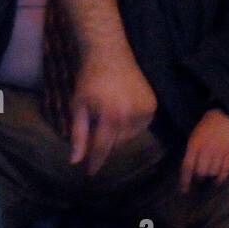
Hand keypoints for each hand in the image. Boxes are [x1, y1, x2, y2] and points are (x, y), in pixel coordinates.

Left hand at [70, 53, 156, 173]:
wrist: (110, 54)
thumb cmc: (89, 80)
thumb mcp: (78, 106)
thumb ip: (78, 135)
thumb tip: (75, 161)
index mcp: (110, 117)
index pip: (103, 148)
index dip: (95, 162)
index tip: (90, 174)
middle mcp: (130, 116)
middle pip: (116, 142)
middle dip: (105, 138)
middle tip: (98, 122)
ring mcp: (145, 111)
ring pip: (129, 136)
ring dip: (119, 132)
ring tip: (110, 112)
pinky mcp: (152, 106)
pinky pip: (140, 125)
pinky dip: (131, 124)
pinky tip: (123, 108)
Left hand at [180, 108, 228, 191]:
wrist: (228, 117)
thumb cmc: (208, 125)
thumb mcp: (196, 134)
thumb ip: (193, 149)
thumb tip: (190, 168)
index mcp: (195, 144)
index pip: (187, 166)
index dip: (185, 179)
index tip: (184, 190)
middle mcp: (206, 150)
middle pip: (200, 171)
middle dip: (199, 176)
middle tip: (200, 176)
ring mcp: (219, 153)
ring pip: (212, 172)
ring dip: (210, 175)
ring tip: (209, 174)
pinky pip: (225, 171)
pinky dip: (220, 178)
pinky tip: (218, 180)